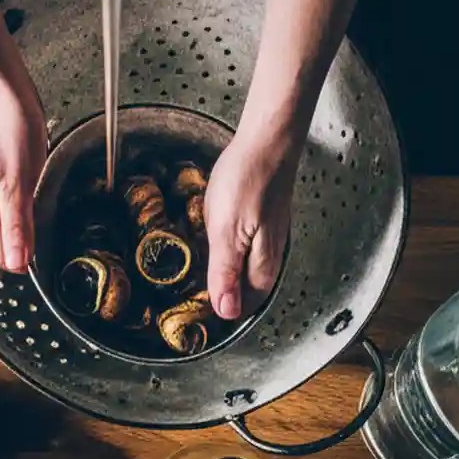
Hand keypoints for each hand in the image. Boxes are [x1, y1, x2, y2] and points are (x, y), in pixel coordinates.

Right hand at [0, 72, 46, 272]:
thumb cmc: (2, 128)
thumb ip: (15, 225)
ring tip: (57, 228)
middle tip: (61, 251)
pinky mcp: (9, 169)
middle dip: (30, 252)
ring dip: (33, 230)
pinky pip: (19, 200)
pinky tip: (47, 199)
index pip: (2, 257)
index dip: (26, 266)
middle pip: (7, 243)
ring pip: (13, 222)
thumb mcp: (14, 183)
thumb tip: (17, 265)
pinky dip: (34, 206)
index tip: (52, 267)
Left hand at [203, 132, 299, 319]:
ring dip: (224, 277)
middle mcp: (269, 256)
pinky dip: (227, 254)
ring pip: (245, 271)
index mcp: (262, 265)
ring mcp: (267, 238)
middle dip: (222, 298)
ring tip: (197, 278)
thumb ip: (226, 273)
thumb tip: (226, 312)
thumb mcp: (227, 232)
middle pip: (246, 291)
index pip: (245, 306)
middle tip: (189, 300)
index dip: (222, 313)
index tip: (194, 317)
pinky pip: (244, 250)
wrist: (267, 141)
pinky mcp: (261, 222)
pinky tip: (213, 246)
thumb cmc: (249, 180)